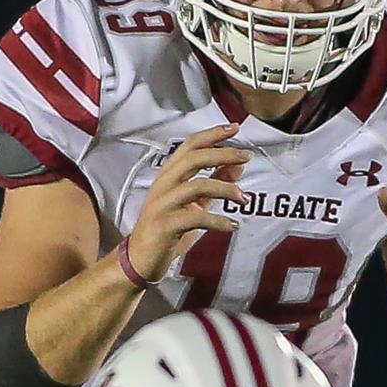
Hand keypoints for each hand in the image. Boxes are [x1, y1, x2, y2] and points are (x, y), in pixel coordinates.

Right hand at [125, 124, 247, 283]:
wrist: (140, 259)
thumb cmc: (168, 229)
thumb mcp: (195, 203)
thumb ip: (214, 182)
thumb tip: (237, 165)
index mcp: (169, 176)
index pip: (190, 146)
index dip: (212, 134)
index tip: (234, 127)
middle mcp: (163, 185)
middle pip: (193, 158)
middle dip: (222, 154)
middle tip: (245, 156)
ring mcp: (162, 204)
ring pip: (196, 185)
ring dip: (225, 189)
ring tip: (244, 198)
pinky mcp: (164, 224)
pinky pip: (195, 217)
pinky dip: (218, 221)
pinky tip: (232, 225)